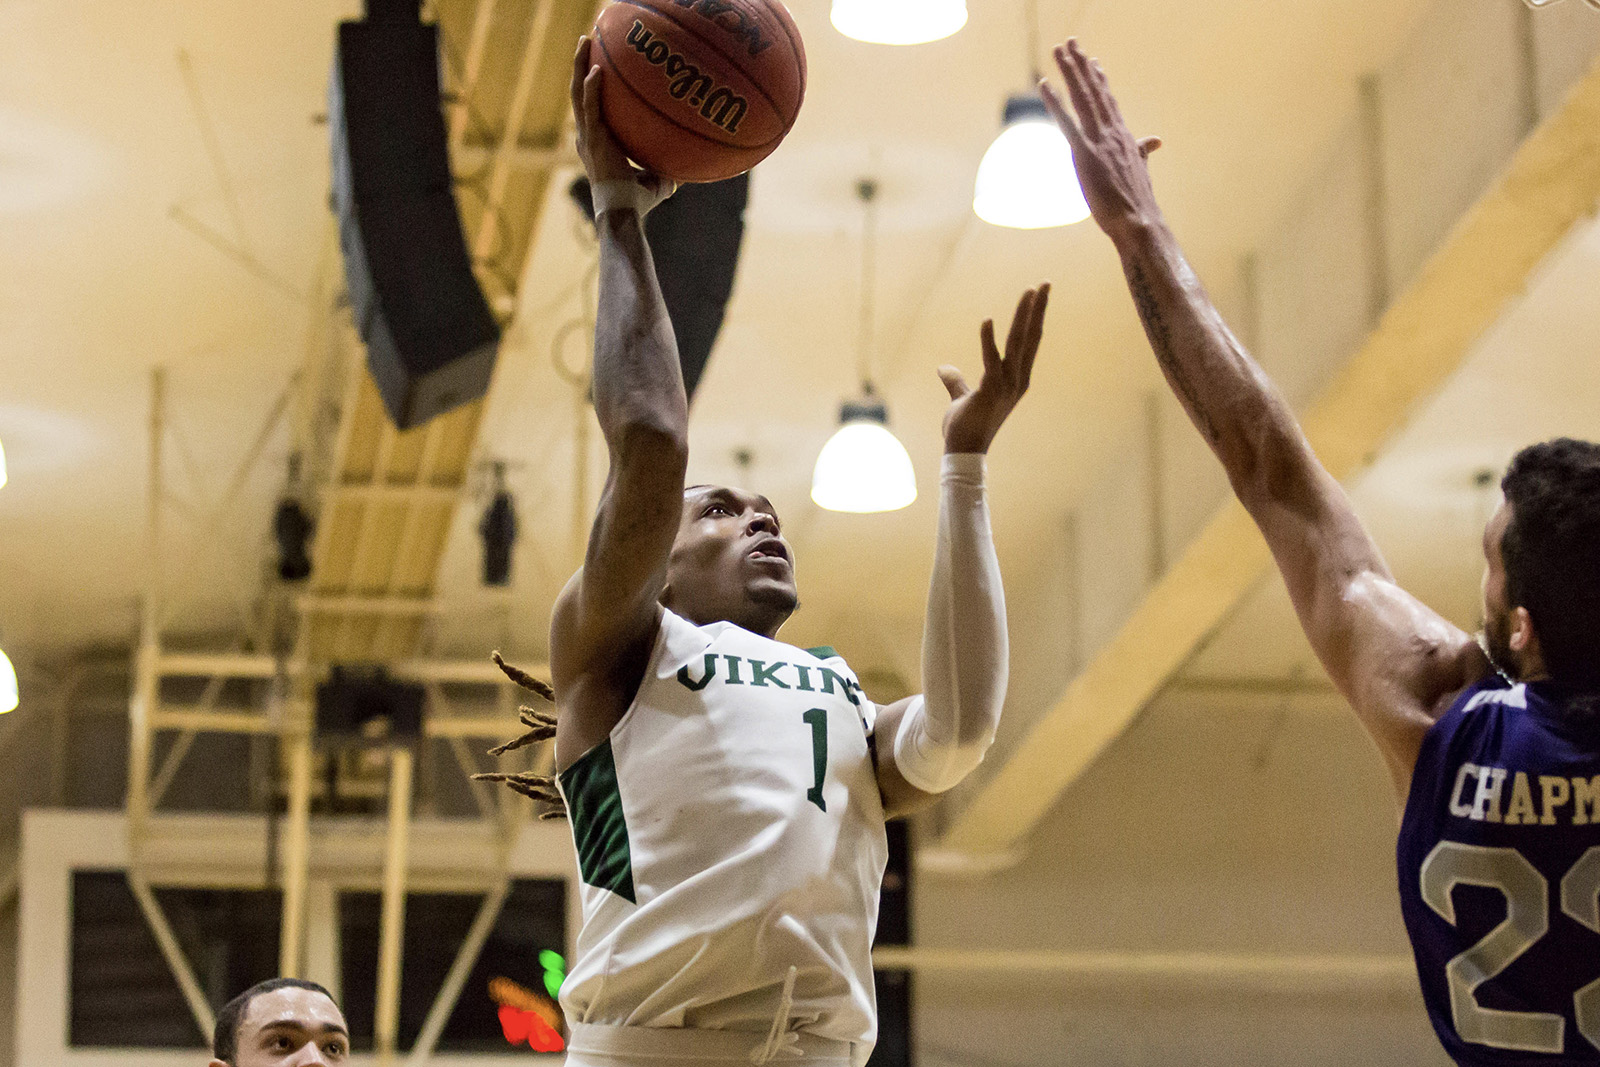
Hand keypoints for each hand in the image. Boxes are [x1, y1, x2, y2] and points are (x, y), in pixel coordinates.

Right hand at [570, 37, 673, 203]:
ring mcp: (587, 137)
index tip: (596, 65)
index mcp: (598, 142)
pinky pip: (590, 108)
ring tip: (584, 41)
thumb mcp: (657, 180)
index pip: (592, 107)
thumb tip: (690, 168)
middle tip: (587, 40)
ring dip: (579, 65)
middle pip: (580, 92)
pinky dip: (591, 89)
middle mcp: (588, 136)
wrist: (623, 213)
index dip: (591, 86)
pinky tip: (596, 70)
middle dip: (581, 64)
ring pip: (578, 93)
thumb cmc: (639, 202)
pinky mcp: (591, 140)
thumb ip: (668, 170)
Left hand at [939, 284, 1049, 454]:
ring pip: (1017, 344)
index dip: (1035, 318)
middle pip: (1030, 337)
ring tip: (1029, 292)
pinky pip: (991, 361)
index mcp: (1016, 379)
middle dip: (1038, 309)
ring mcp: (1007, 386)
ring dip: (1023, 317)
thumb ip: (955, 381)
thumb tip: (943, 368)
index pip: (1029, 342)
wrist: (962, 451)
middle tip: (1046, 283)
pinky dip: (988, 341)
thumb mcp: (960, 398)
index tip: (1040, 294)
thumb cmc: (965, 427)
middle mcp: (1017, 380)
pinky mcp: (990, 391)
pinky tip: (987, 320)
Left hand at [1038, 39, 1163, 242]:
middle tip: (1070, 42)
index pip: (1108, 101)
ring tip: (1059, 50)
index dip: (1099, 79)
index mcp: (1122, 137)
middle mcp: (1112, 132)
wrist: (1138, 221)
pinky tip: (1044, 85)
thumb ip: (1143, 152)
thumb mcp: (1141, 170)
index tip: (1092, 61)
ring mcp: (1099, 141)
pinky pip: (1067, 123)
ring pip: (1082, 98)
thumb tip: (1155, 141)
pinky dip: (1055, 103)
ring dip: (1069, 72)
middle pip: (1094, 92)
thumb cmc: (1137, 202)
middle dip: (1081, 66)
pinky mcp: (1085, 154)